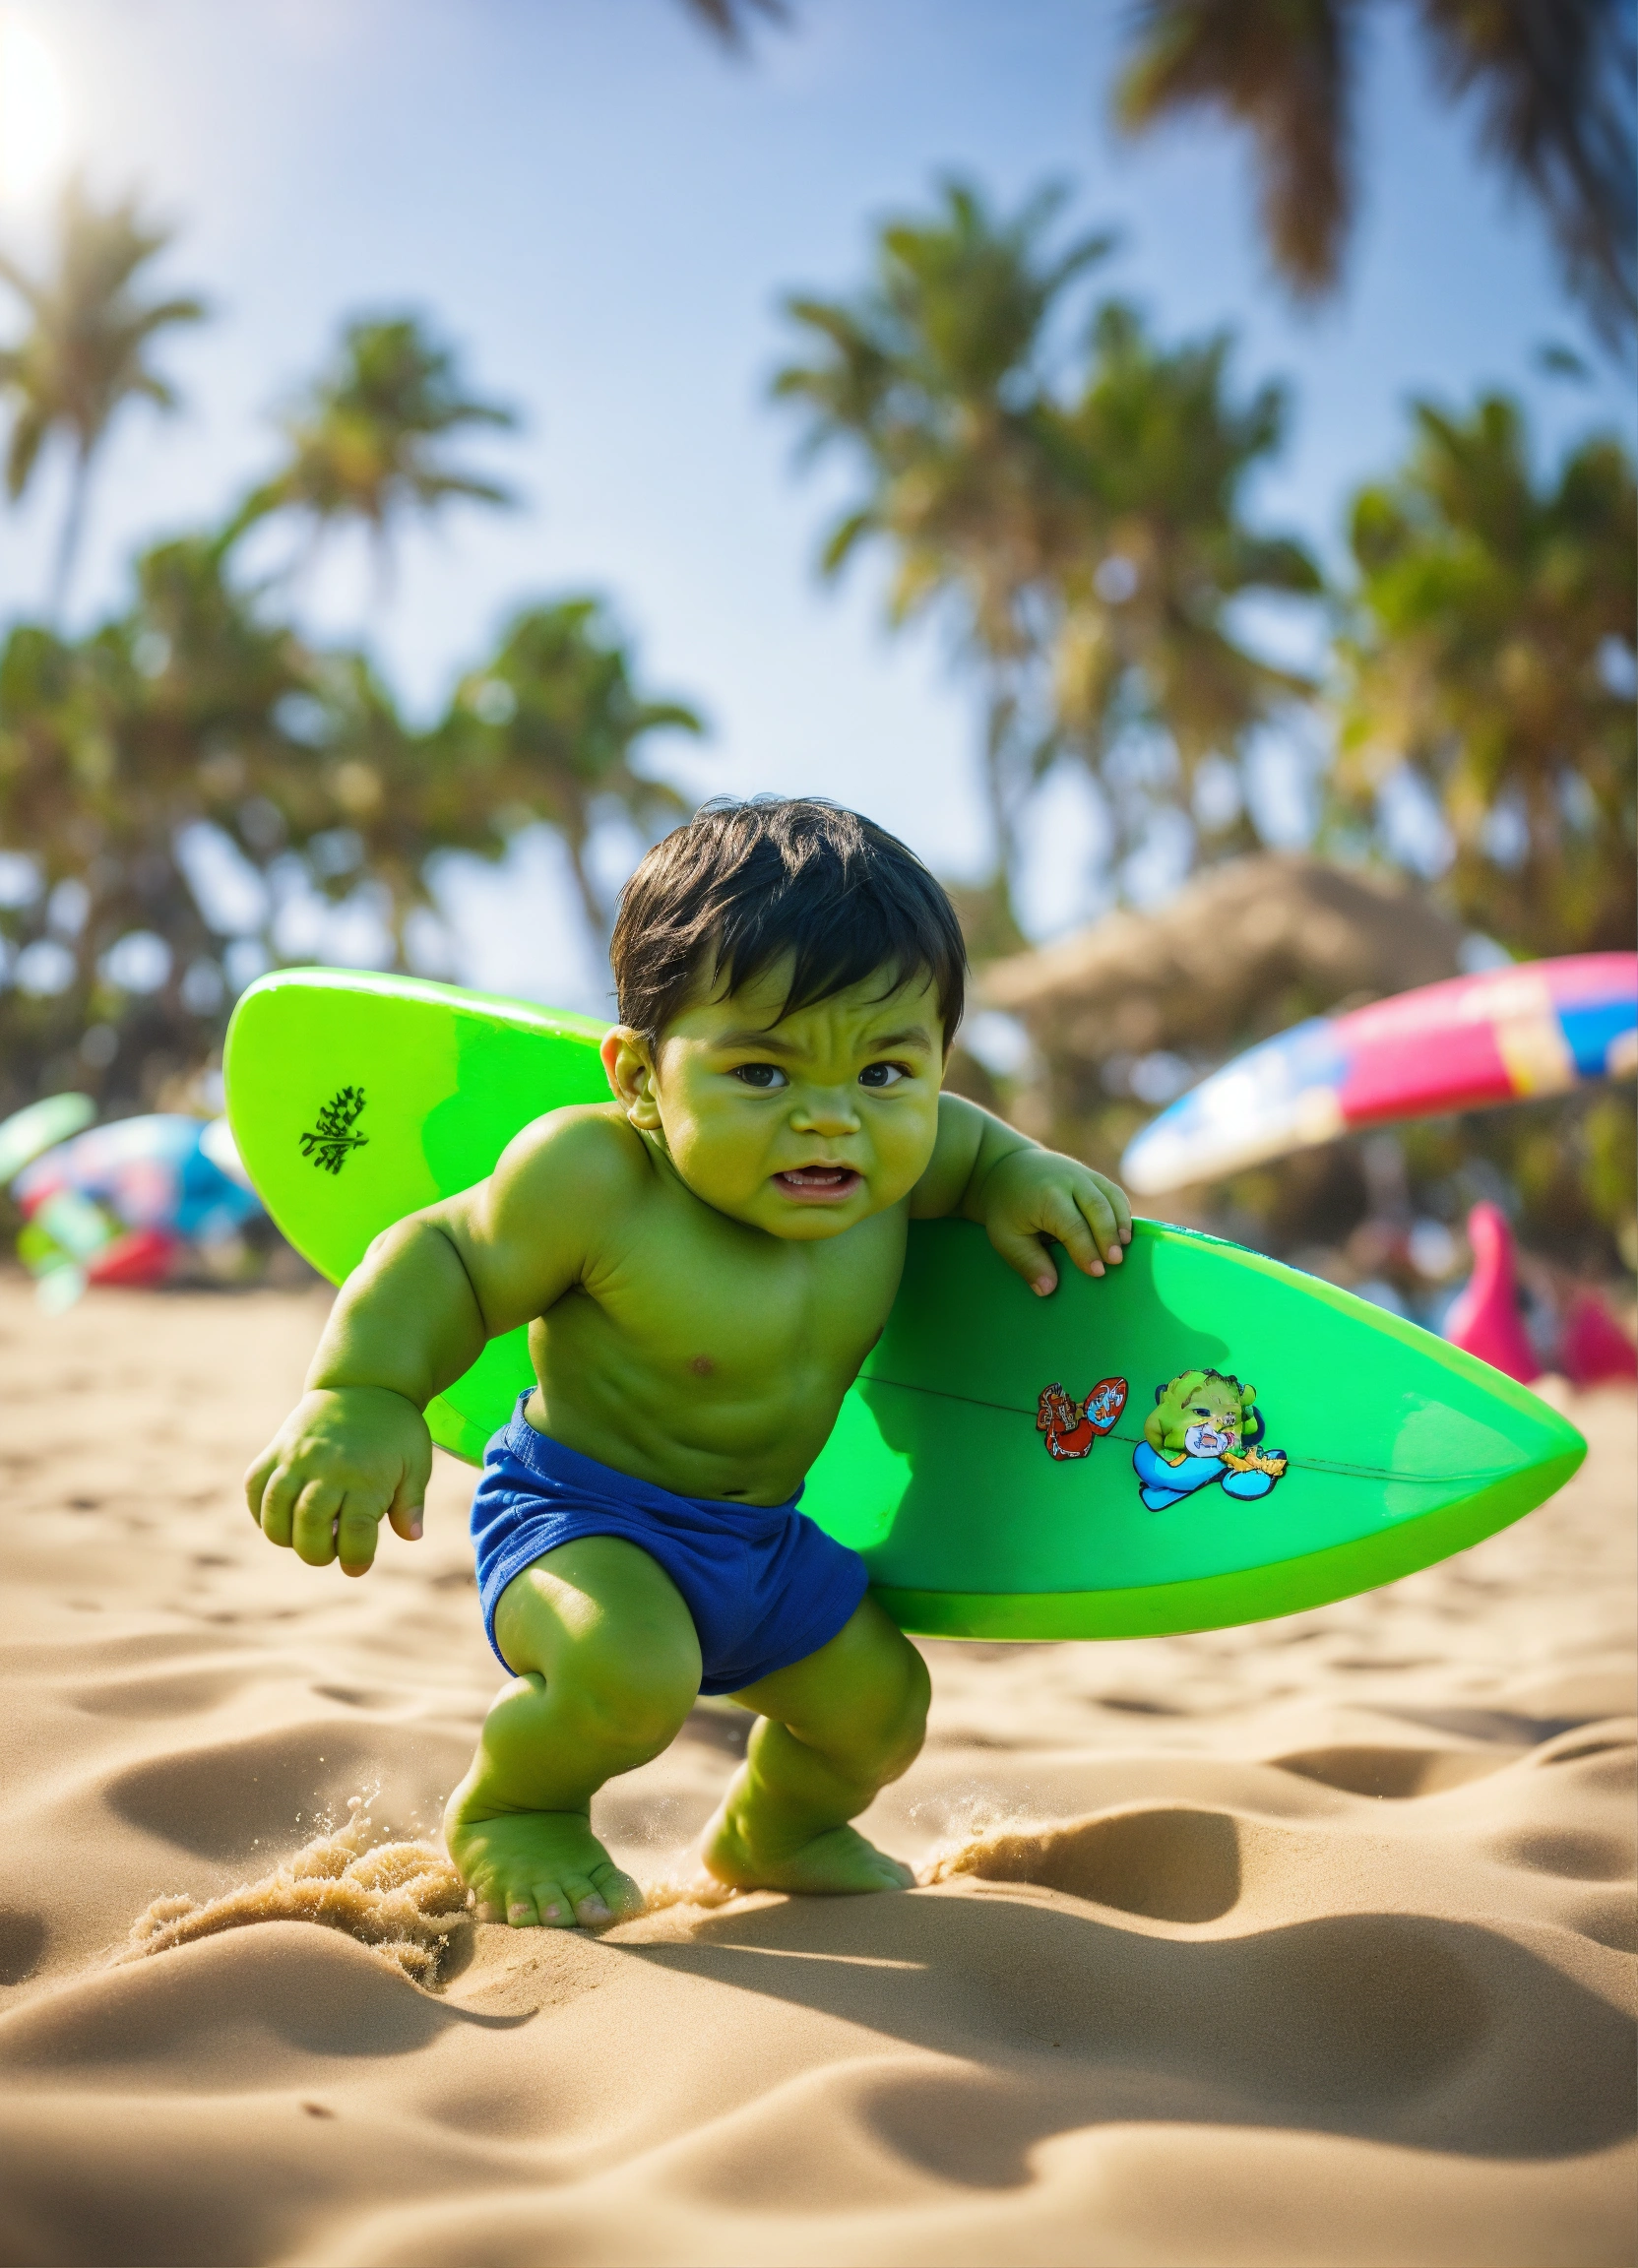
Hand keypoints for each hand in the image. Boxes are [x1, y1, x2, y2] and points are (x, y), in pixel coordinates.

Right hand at [244, 1386, 431, 1576]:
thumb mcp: (416, 1462)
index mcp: (366, 1475)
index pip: (355, 1531)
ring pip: (274, 1509)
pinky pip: (255, 1486)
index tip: (357, 1566)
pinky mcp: (277, 1448)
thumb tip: (412, 1535)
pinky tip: (278, 1519)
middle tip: (327, 1553)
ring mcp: (297, 1456)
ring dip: (283, 1537)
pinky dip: (259, 1511)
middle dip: (315, 1553)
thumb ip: (411, 1501)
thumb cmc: (395, 1429)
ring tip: (301, 1538)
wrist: (364, 1383)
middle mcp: (327, 1466)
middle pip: (308, 1524)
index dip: (356, 1558)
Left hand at [979, 1148, 1132, 1295]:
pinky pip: (1113, 1192)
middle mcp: (1069, 1180)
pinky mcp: (1091, 1175)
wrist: (1007, 1166)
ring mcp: (1082, 1174)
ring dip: (1121, 1223)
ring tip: (1125, 1248)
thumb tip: (1048, 1289)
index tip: (1096, 1272)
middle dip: (1109, 1237)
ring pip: (1111, 1197)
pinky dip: (1122, 1212)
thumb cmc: (1006, 1208)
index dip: (1087, 1251)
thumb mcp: (1005, 1237)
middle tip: (1116, 1262)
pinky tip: (1123, 1233)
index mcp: (1047, 1196)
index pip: (1073, 1226)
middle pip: (1098, 1208)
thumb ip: (1027, 1262)